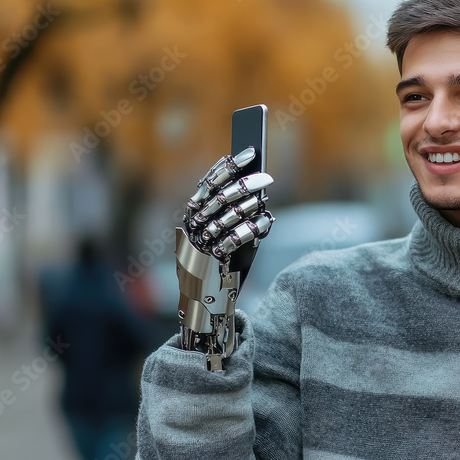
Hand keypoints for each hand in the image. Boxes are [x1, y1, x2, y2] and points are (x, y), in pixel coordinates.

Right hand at [175, 147, 274, 367]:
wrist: (206, 308)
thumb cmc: (220, 267)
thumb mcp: (225, 235)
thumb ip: (235, 213)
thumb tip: (258, 190)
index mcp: (191, 218)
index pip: (208, 184)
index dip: (228, 166)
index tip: (248, 152)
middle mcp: (191, 230)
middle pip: (219, 197)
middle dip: (244, 183)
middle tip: (266, 176)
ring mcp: (201, 246)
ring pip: (228, 216)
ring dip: (250, 204)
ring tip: (266, 197)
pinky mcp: (213, 263)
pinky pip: (236, 239)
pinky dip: (254, 227)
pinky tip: (267, 220)